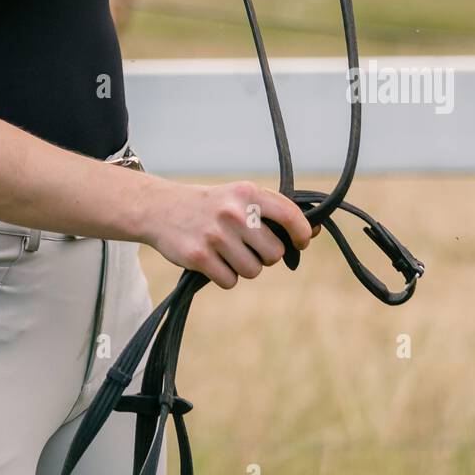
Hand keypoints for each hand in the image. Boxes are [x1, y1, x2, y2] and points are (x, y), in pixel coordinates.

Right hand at [140, 178, 316, 289]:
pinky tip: (211, 259)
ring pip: (253, 271)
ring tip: (226, 251)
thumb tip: (314, 231)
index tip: (300, 242)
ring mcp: (216, 235)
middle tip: (246, 245)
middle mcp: (234, 212)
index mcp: (247, 193)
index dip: (302, 234)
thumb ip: (273, 212)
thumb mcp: (239, 197)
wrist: (160, 208)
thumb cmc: (210, 206)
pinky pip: (230, 281)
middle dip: (265, 255)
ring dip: (243, 267)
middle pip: (274, 253)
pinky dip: (224, 276)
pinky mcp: (199, 257)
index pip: (290, 216)